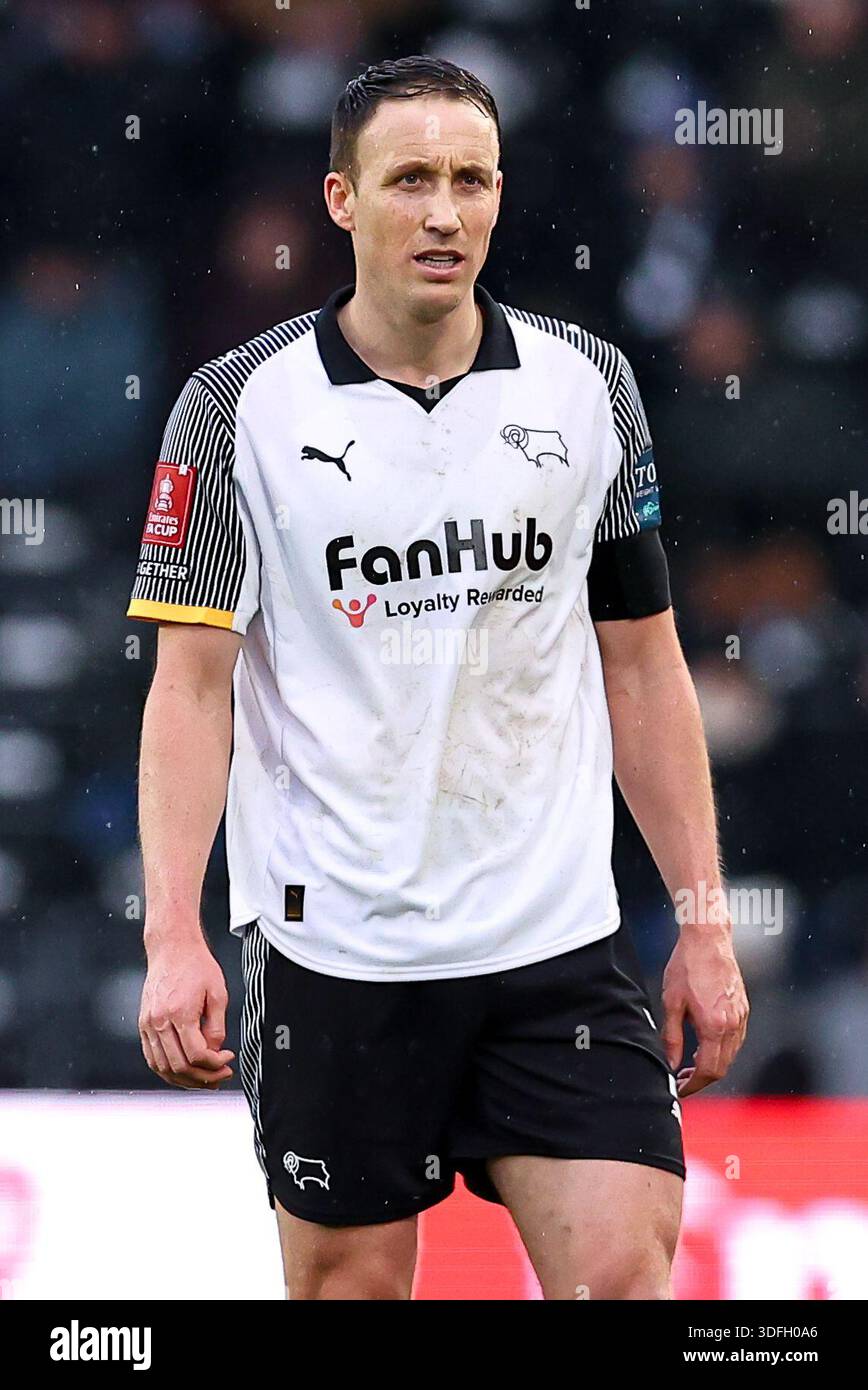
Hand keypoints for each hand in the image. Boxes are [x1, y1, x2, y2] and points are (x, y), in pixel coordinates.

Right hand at [139, 934, 234, 1089]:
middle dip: (203, 1078)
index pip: (196, 1055)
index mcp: (179, 1013)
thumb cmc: (196, 965)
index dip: (215, 1064)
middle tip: (221, 1075)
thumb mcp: (218, 993)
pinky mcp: (143, 1024)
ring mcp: (147, 1024)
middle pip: (179, 1067)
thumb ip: (217, 1026)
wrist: (171, 948)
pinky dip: (167, 1071)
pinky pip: (152, 1057)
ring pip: (162, 1068)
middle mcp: (159, 1021)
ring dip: (185, 1080)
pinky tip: (184, 1071)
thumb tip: (215, 1051)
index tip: (228, 1058)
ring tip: (204, 1079)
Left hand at [661, 926, 748, 1096]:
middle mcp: (733, 1024)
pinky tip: (705, 1045)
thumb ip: (671, 1038)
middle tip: (682, 1079)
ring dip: (712, 1065)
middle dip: (702, 1079)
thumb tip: (671, 1063)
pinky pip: (736, 1040)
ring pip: (731, 1055)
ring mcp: (742, 1016)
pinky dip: (722, 1050)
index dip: (693, 1085)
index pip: (708, 1070)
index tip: (681, 1088)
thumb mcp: (671, 1003)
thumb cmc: (687, 965)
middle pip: (722, 1067)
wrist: (708, 939)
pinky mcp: (744, 1008)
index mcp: (715, 1025)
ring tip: (690, 1064)